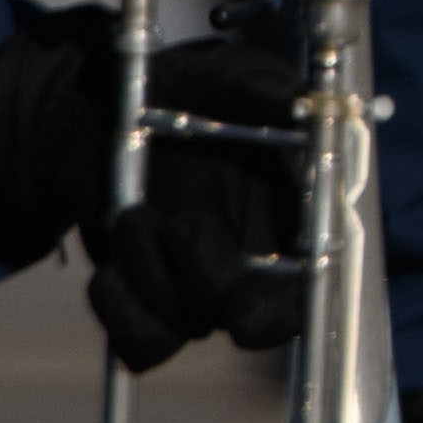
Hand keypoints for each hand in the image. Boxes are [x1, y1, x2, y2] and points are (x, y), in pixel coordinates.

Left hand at [0, 4, 308, 371]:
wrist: (108, 114)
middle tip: (183, 225)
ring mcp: (205, 293)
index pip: (314, 282)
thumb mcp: (232, 76)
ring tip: (132, 212)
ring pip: (189, 323)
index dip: (289, 306)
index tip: (253, 312)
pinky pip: (144, 346)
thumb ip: (273, 94)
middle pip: (255, 319)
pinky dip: (121, 308)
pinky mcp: (155, 309)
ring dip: (149, 268)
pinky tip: (110, 270)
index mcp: (298, 218)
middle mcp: (259, 268)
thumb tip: (306, 109)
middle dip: (211, 282)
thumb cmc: (189, 91)